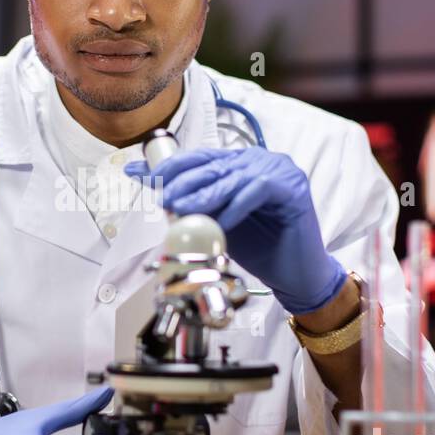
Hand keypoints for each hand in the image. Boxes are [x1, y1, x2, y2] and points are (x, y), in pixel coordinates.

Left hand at [125, 147, 346, 315]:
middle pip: (213, 165)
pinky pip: (258, 190)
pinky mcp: (293, 187)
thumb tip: (155, 192)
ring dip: (204, 194)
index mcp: (238, 163)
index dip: (170, 166)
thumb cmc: (258, 248)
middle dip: (183, 180)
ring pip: (233, 177)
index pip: (199, 158)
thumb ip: (191, 205)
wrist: (294, 275)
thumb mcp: (214, 222)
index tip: (141, 175)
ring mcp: (278, 170)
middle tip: (163, 197)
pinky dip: (236, 206)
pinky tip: (220, 223)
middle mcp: (258, 159)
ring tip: (181, 208)